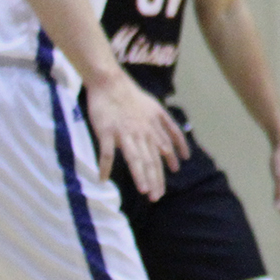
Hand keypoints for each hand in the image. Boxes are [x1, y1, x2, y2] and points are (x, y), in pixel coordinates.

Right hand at [87, 73, 189, 200]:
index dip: (168, 165)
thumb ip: (167, 128)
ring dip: (141, 176)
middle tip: (157, 196)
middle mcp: (142, 132)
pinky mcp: (106, 131)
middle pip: (151, 159)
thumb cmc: (133, 97)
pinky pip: (106, 152)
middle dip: (156, 179)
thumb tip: (177, 149)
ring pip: (135, 158)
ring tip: (145, 191)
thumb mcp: (157, 109)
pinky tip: (103, 178)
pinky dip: (105, 165)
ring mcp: (124, 132)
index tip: (169, 181)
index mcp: (154, 127)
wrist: (110, 83)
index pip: (164, 151)